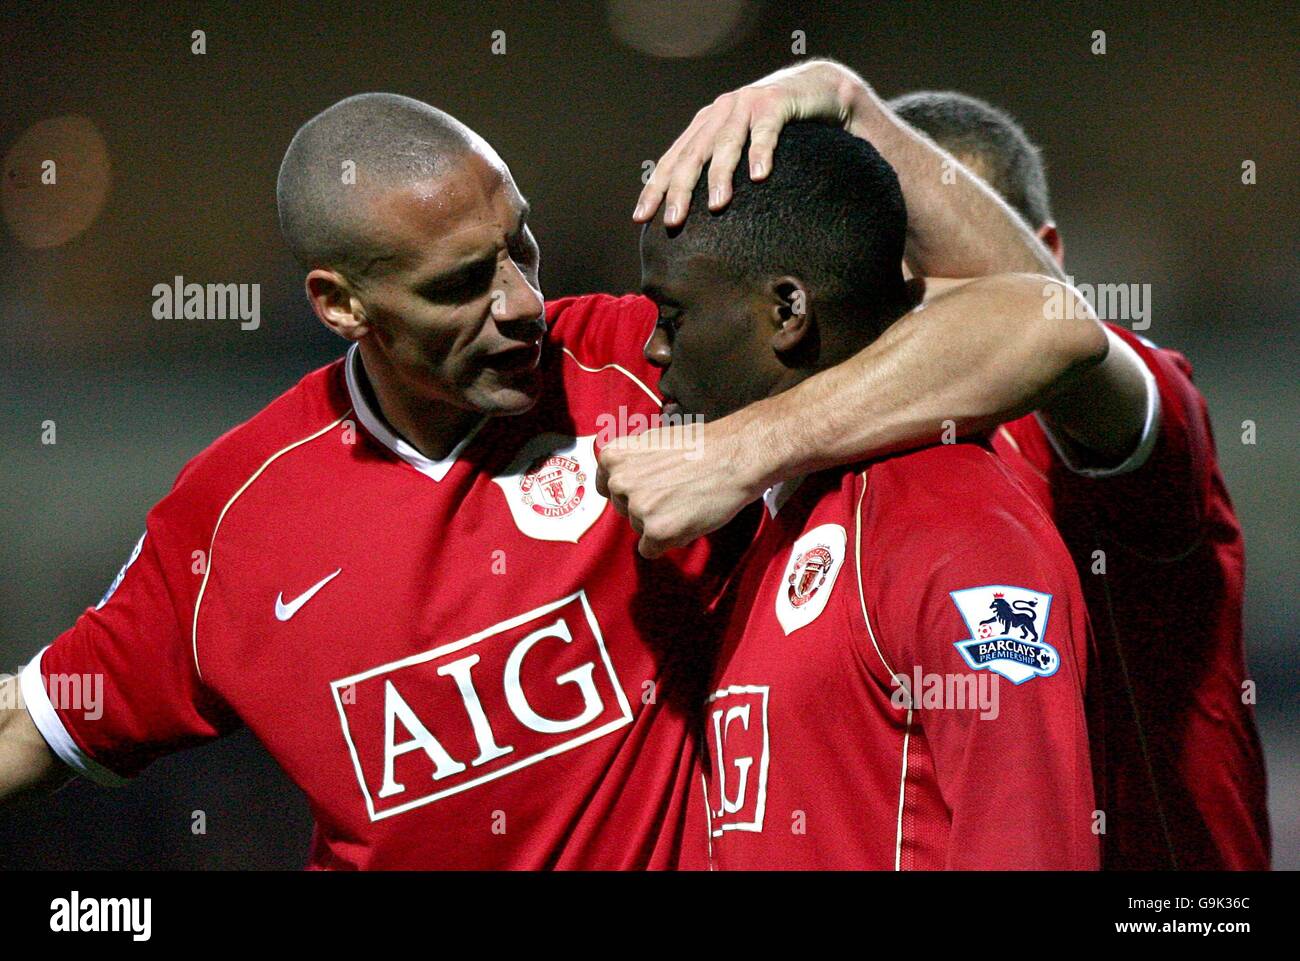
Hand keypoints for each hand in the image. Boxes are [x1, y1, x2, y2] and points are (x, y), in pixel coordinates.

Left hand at [596, 418, 764, 558]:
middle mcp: (620, 482)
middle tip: (675, 493)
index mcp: (614, 457)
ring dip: (659, 523)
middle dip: (646, 507)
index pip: (606, 487)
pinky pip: (650, 550)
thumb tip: (621, 481)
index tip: (646, 490)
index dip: (629, 491)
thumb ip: (632, 462)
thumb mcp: (653, 441)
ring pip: (639, 529)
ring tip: (686, 502)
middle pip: (623, 510)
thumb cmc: (702, 446)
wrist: (734, 456)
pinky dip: (667, 541)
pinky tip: (687, 521)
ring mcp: (637, 508)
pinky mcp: (656, 531)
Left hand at [633, 59, 874, 227]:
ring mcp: (746, 104)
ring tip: (718, 205)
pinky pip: (766, 130)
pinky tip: (759, 176)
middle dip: (680, 189)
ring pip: (726, 142)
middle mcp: (720, 112)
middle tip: (673, 221)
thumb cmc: (781, 130)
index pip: (674, 160)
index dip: (656, 188)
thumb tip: (704, 216)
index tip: (640, 218)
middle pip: (693, 154)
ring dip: (720, 175)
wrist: (821, 90)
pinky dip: (761, 152)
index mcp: (706, 126)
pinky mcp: (776, 101)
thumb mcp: (744, 147)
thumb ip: (722, 169)